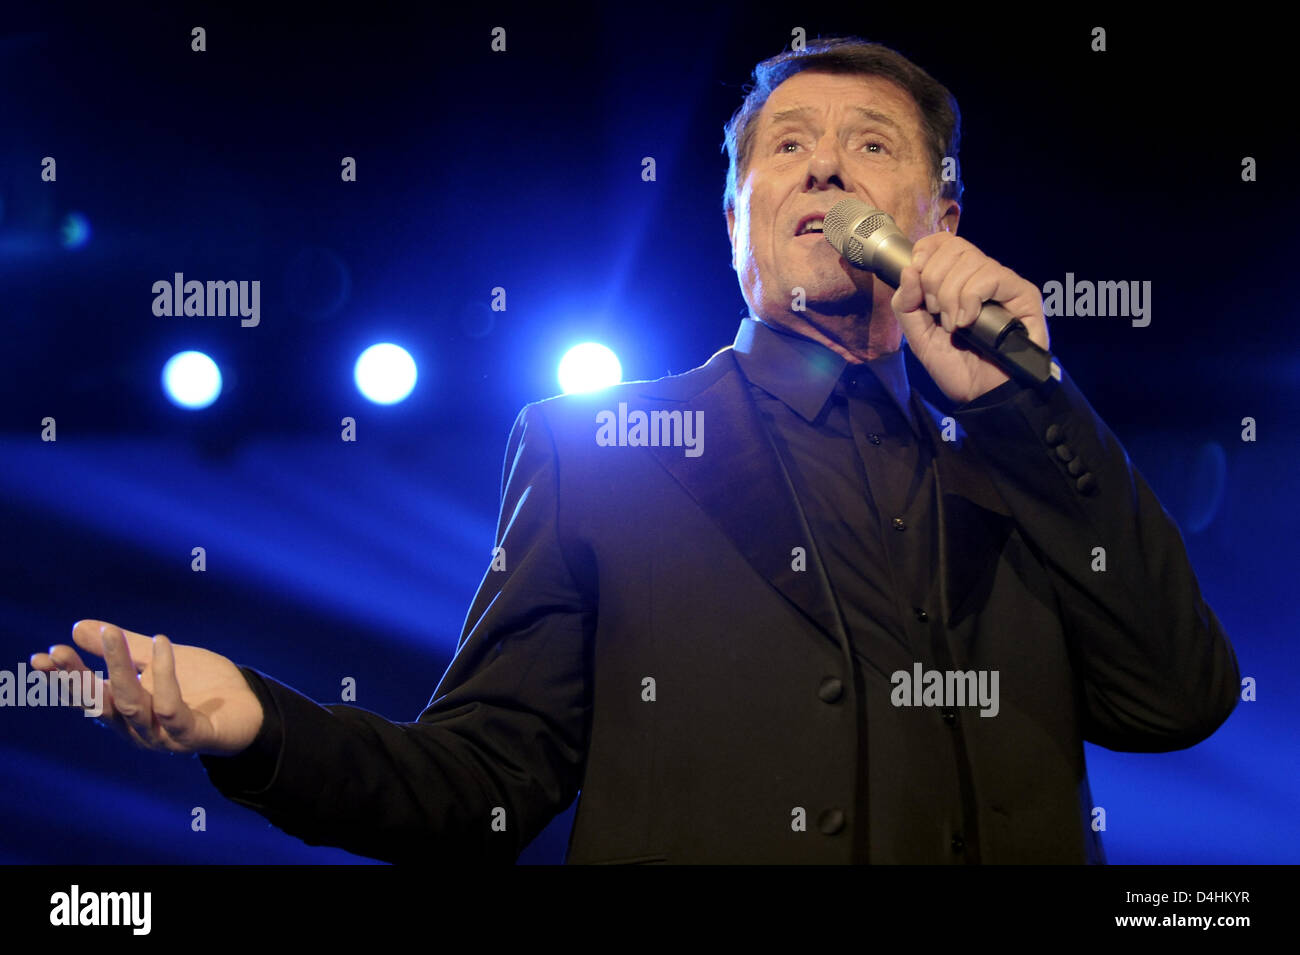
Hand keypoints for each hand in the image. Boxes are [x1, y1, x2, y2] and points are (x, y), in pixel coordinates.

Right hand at [29, 620, 263, 755]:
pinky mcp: (191, 736)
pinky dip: (164, 674)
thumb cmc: (202, 685)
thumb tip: (78, 627)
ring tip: (111, 633)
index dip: (64, 679)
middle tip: (60, 650)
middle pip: (102, 704)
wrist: (251, 706)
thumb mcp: (158, 660)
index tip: (43, 657)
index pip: (88, 697)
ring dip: (118, 669)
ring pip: (132, 704)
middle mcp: (138, 729)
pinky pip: (172, 707)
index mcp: (126, 712)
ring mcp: (163, 735)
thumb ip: (123, 649)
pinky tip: (161, 643)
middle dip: (78, 678)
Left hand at [891, 232, 1049, 404]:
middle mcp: (981, 276)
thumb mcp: (919, 337)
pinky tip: (968, 321)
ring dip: (951, 295)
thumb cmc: (956, 367)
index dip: (925, 252)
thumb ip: (907, 304)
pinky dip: (970, 298)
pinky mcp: (1023, 294)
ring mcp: (1003, 283)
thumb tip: (908, 269)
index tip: (917, 279)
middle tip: (938, 313)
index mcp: (956, 280)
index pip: (941, 241)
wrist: (981, 394)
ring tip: (954, 324)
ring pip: (970, 260)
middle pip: (953, 247)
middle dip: (933, 280)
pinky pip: (990, 276)